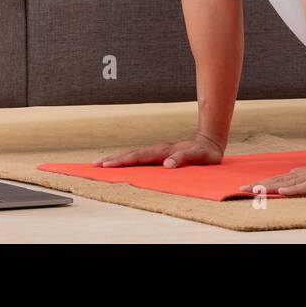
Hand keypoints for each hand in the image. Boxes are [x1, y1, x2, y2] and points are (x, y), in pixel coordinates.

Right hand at [95, 132, 224, 167]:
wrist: (210, 141)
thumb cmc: (205, 152)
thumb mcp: (199, 156)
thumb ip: (184, 159)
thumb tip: (166, 165)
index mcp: (164, 151)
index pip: (139, 156)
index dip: (124, 161)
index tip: (108, 165)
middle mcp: (158, 150)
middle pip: (132, 154)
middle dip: (113, 159)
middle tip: (94, 165)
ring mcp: (158, 151)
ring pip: (134, 154)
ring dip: (118, 158)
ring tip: (101, 163)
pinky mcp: (159, 154)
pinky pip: (140, 157)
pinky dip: (128, 159)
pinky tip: (120, 163)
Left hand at [239, 154, 305, 195]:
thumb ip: (303, 181)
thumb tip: (284, 185)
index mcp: (303, 174)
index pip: (278, 179)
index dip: (261, 184)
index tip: (244, 188)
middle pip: (279, 180)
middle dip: (260, 185)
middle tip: (242, 189)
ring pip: (290, 182)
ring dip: (272, 187)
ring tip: (257, 191)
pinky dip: (295, 189)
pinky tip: (283, 192)